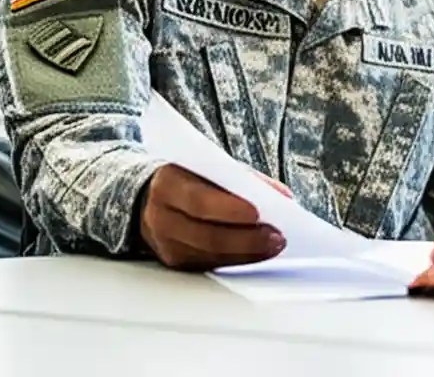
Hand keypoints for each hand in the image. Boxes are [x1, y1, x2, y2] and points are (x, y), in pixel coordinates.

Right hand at [139, 164, 285, 269]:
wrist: (149, 198)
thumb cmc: (191, 179)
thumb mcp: (211, 168)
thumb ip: (246, 179)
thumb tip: (283, 196)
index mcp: (168, 184)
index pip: (199, 201)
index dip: (229, 209)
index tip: (258, 213)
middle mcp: (161, 216)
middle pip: (207, 235)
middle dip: (247, 238)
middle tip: (277, 236)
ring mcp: (165, 243)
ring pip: (210, 254)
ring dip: (247, 252)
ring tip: (275, 245)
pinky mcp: (175, 261)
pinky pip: (210, 264)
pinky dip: (238, 259)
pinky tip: (258, 253)